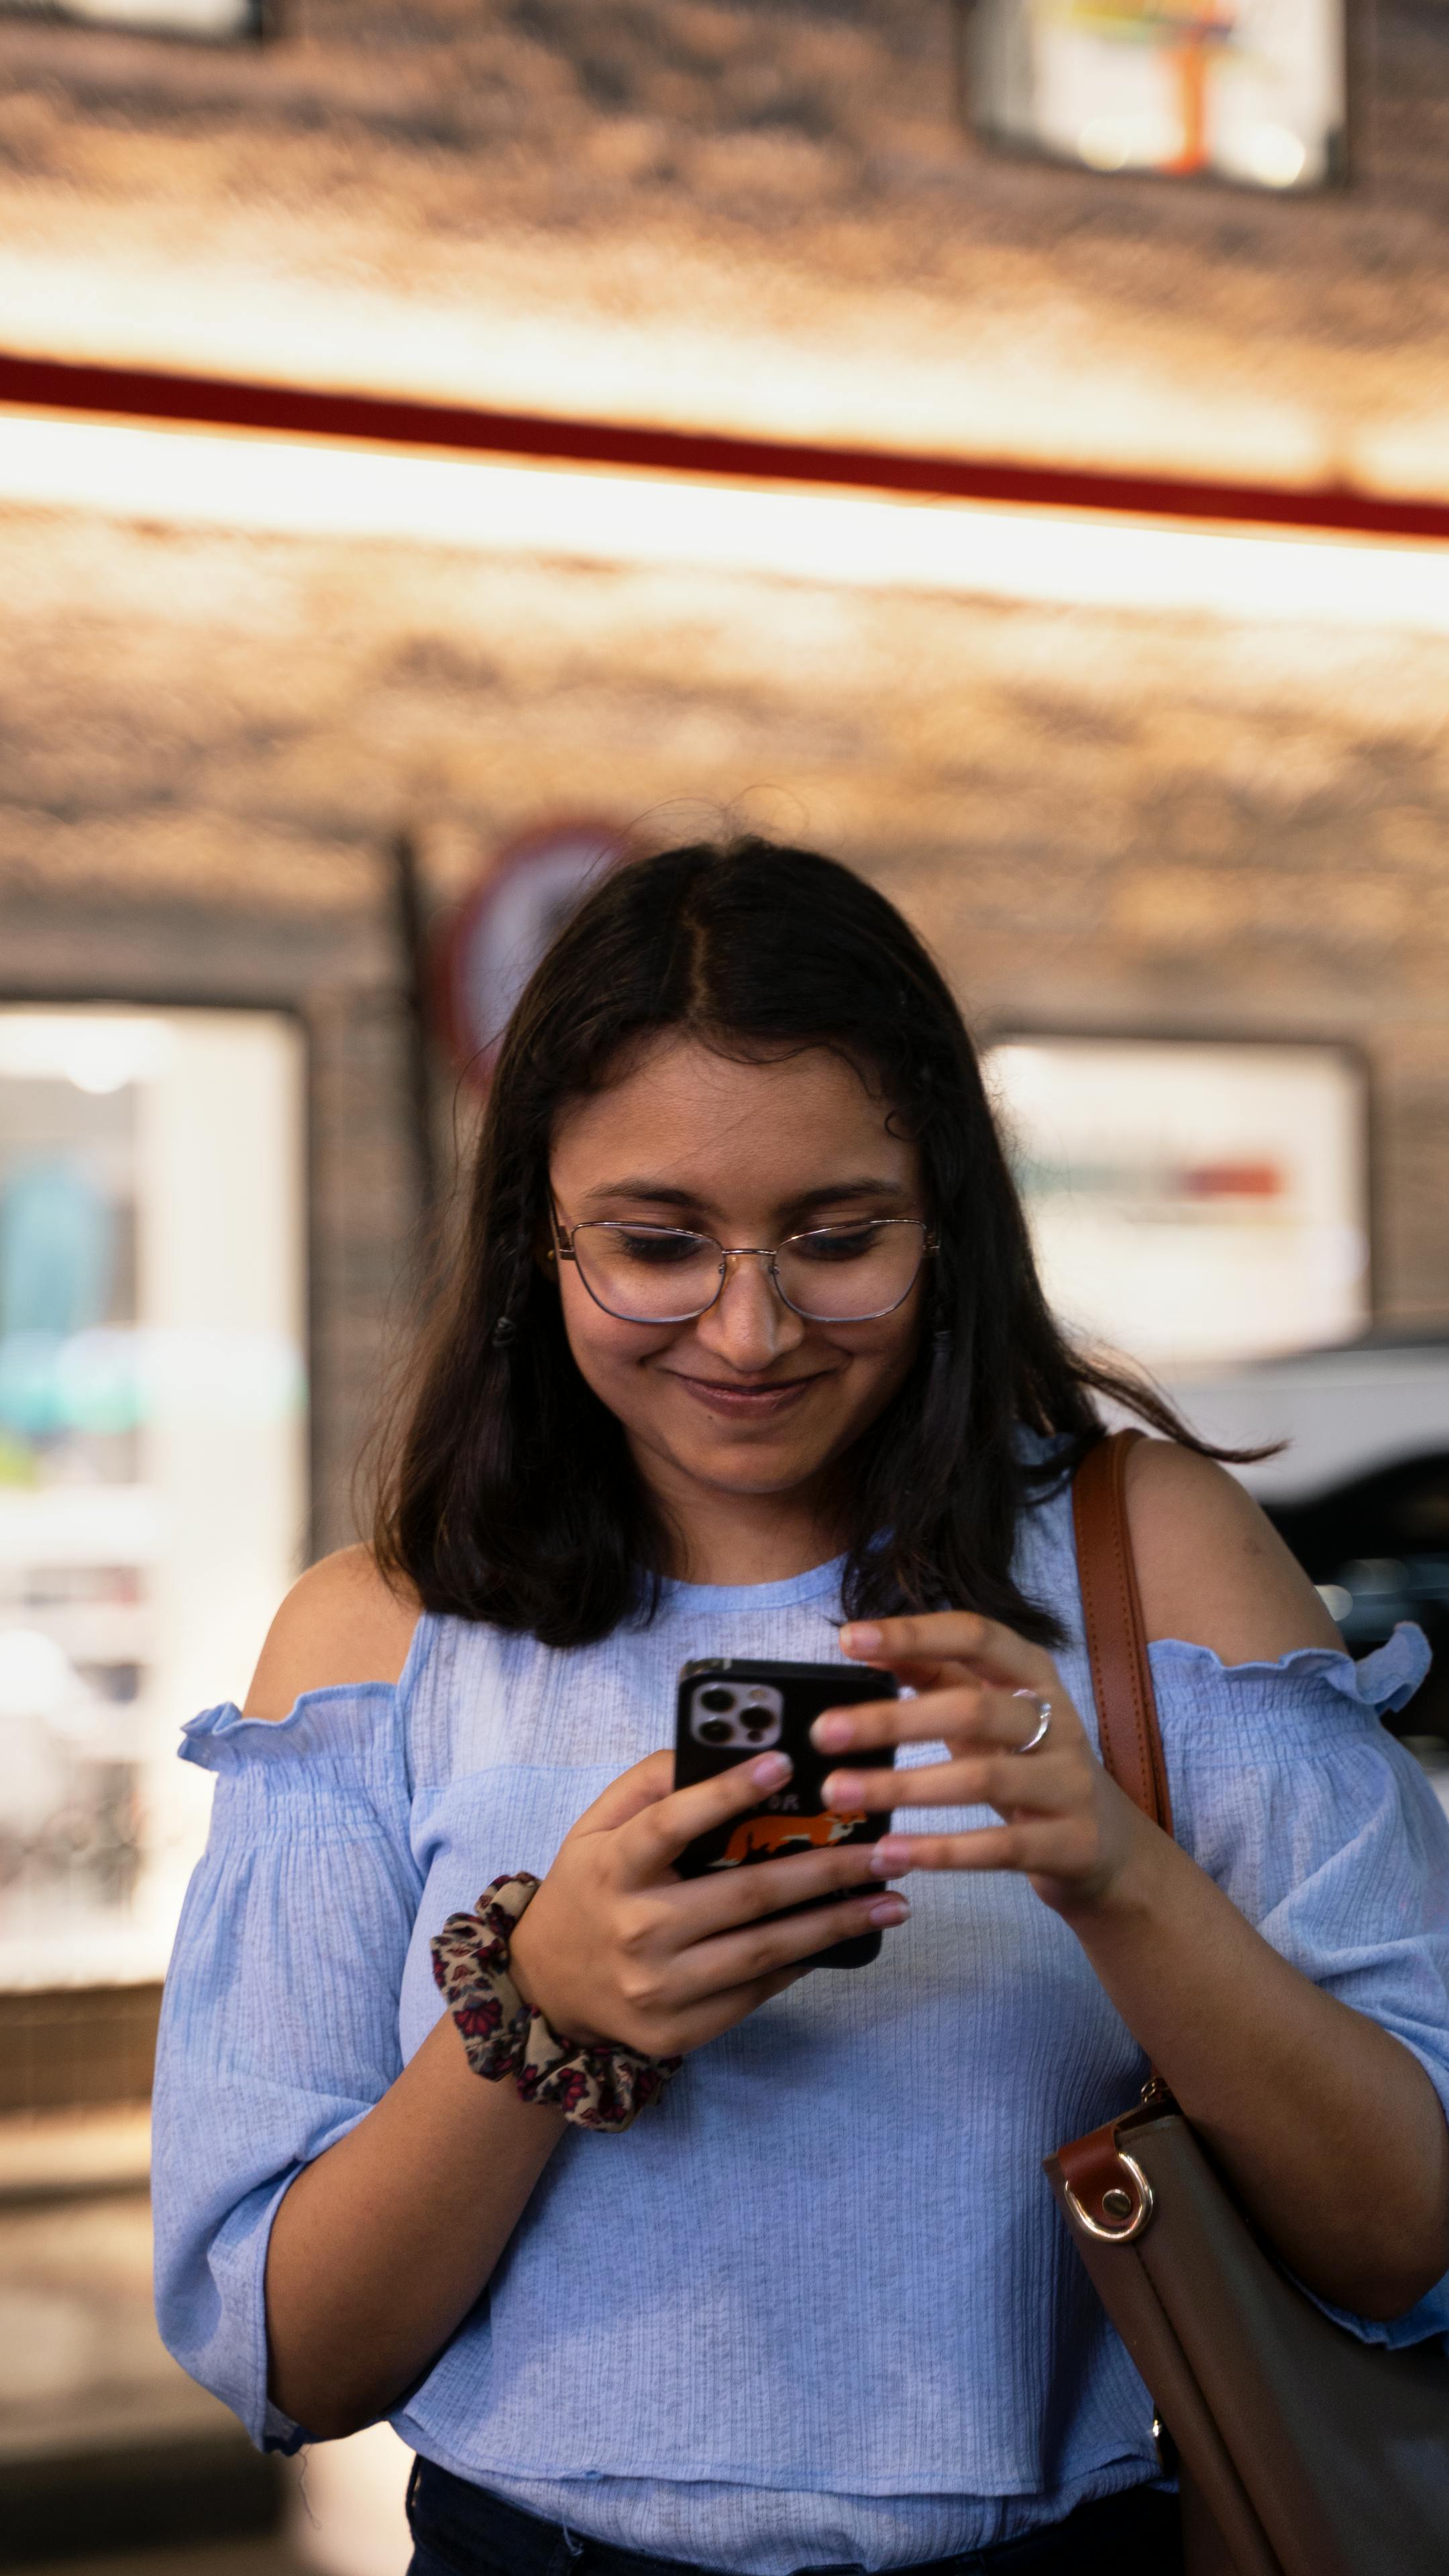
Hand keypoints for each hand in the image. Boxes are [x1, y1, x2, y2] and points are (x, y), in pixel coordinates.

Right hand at [507, 1748, 909, 2055]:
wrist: (547, 1988)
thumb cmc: (589, 1889)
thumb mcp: (596, 1825)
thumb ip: (647, 1782)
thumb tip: (720, 1751)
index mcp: (613, 1867)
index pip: (671, 1822)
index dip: (727, 1791)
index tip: (785, 1762)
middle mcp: (636, 1928)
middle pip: (746, 1894)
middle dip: (828, 1869)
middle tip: (887, 1850)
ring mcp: (658, 1988)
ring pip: (765, 1951)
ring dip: (836, 1924)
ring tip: (890, 1901)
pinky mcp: (678, 2031)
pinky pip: (755, 1992)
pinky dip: (803, 1963)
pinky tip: (843, 1938)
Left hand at [812, 1613, 1153, 1914]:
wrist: (1109, 1849)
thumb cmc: (1029, 1767)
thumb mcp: (988, 1715)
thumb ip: (935, 1677)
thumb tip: (864, 1641)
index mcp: (1034, 1677)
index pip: (976, 1637)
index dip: (914, 1634)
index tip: (850, 1639)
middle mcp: (1059, 1722)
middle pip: (973, 1709)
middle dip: (892, 1720)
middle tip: (824, 1732)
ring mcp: (1069, 1785)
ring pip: (983, 1780)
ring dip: (902, 1786)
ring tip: (839, 1792)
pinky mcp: (1071, 1844)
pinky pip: (1000, 1847)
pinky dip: (941, 1850)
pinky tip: (888, 1852)